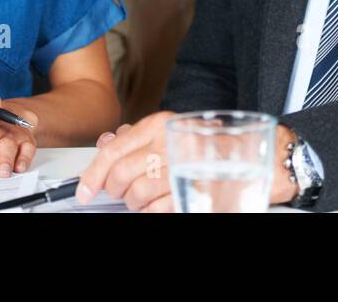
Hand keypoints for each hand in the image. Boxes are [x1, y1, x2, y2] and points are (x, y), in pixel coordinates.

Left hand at [75, 113, 297, 211]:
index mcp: (159, 125)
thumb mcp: (171, 128)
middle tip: (126, 190)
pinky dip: (153, 211)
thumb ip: (137, 136)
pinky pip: (153, 212)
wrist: (253, 154)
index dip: (92, 175)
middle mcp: (166, 145)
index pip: (111, 151)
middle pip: (119, 177)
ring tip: (152, 194)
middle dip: (117, 190)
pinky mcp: (187, 194)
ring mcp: (177, 171)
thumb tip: (106, 143)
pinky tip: (164, 202)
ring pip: (134, 197)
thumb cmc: (210, 142)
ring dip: (137, 202)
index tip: (84, 190)